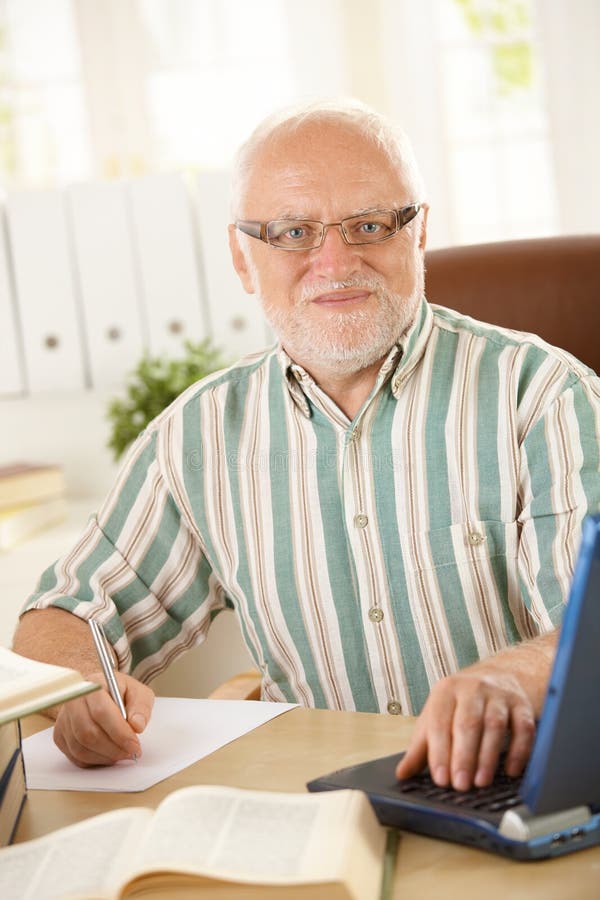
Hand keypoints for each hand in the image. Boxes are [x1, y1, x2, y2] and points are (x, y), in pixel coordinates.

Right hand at [53, 671, 154, 766]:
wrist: (102, 693)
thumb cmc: (121, 693)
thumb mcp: (138, 693)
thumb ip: (141, 707)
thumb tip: (137, 725)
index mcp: (93, 685)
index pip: (101, 712)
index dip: (119, 733)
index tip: (134, 745)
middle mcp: (73, 700)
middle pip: (88, 733)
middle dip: (113, 748)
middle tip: (131, 753)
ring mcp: (64, 719)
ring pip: (80, 747)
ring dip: (105, 756)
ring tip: (122, 753)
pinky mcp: (60, 735)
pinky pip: (75, 756)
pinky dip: (94, 760)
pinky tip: (109, 754)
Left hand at [395, 666, 535, 790]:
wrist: (496, 677)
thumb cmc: (460, 704)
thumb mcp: (435, 717)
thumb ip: (420, 747)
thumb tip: (402, 774)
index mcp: (446, 690)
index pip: (440, 722)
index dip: (439, 752)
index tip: (441, 779)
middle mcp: (472, 688)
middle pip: (467, 723)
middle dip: (463, 756)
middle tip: (461, 785)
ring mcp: (499, 695)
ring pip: (494, 725)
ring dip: (488, 757)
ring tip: (481, 782)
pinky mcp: (521, 704)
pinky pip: (523, 728)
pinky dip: (519, 751)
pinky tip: (510, 771)